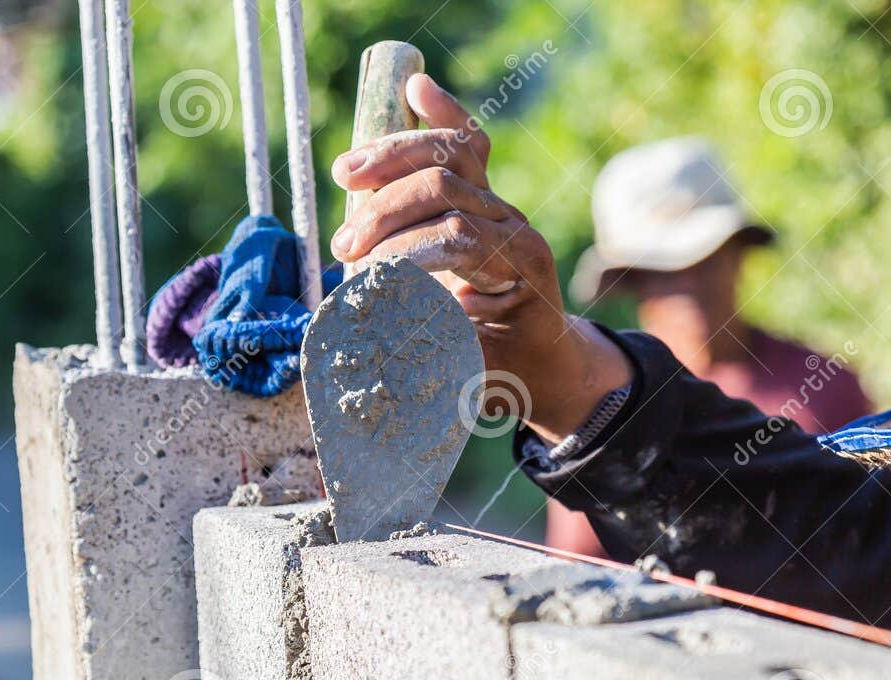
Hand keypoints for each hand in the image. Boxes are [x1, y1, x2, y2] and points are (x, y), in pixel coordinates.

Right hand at [328, 74, 629, 441]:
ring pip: (449, 154)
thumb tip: (371, 336)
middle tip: (344, 248)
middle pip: (445, 186)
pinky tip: (416, 90)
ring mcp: (501, 205)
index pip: (454, 236)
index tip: (361, 277)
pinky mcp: (486, 194)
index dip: (401, 252)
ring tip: (345, 175)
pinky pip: (468, 142)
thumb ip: (434, 357)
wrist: (546, 358)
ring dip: (390, 160)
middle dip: (386, 210)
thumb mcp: (476, 378)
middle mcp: (514, 225)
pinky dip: (441, 114)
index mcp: (518, 269)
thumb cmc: (510, 373)